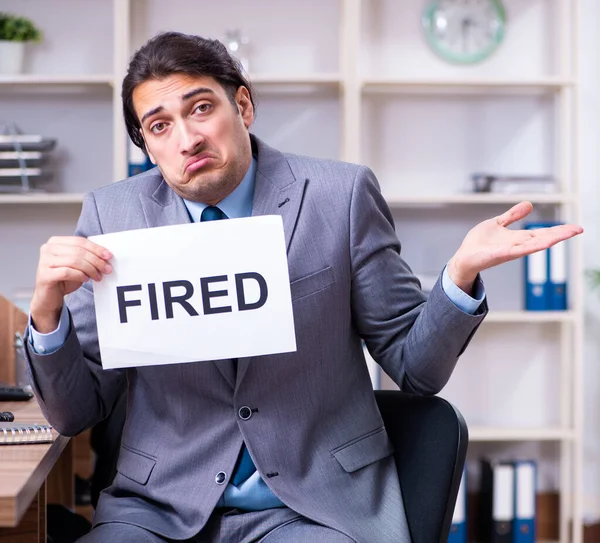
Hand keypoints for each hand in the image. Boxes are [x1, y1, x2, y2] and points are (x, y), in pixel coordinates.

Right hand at [30, 236, 112, 332]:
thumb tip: (106, 255)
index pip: (80, 241)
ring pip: (74, 261)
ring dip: (90, 269)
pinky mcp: (44, 274)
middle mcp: (48, 248)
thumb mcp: (77, 264)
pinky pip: (67, 272)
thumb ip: (86, 256)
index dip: (96, 248)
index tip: (109, 256)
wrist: (49, 296)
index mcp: (56, 242)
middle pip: (78, 251)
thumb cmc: (64, 279)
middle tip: (107, 269)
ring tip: (98, 276)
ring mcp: (44, 261)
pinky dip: (80, 275)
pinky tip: (86, 279)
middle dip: (96, 260)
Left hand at [447, 201, 582, 293]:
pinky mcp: (501, 254)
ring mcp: (511, 251)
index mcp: (518, 238)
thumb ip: (512, 215)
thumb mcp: (497, 223)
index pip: (542, 233)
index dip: (559, 230)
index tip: (575, 227)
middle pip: (544, 238)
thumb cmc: (479, 243)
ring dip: (551, 239)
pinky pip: (519, 250)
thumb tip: (528, 204)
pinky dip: (531, 247)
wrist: (464, 257)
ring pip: (535, 244)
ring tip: (567, 233)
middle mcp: (518, 245)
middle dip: (561, 234)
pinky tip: (543, 244)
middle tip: (578, 229)